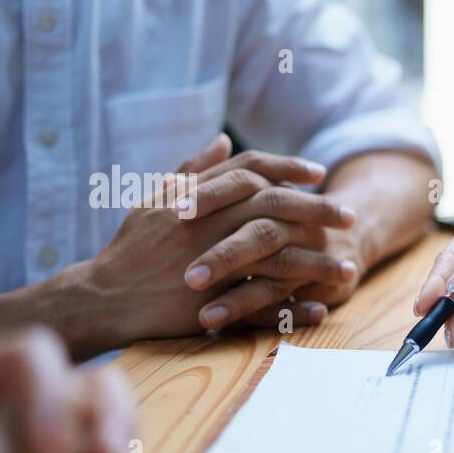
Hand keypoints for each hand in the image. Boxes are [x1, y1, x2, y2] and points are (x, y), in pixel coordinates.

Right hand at [79, 136, 357, 347]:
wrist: (103, 298)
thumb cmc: (131, 249)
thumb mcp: (156, 201)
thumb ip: (192, 170)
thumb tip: (222, 141)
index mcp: (196, 199)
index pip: (252, 171)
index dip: (288, 168)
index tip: (319, 173)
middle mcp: (206, 226)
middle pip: (275, 208)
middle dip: (318, 210)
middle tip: (350, 217)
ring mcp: (211, 265)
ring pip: (276, 259)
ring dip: (317, 264)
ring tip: (350, 270)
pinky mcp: (210, 303)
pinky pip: (262, 307)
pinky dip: (294, 310)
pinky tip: (321, 311)